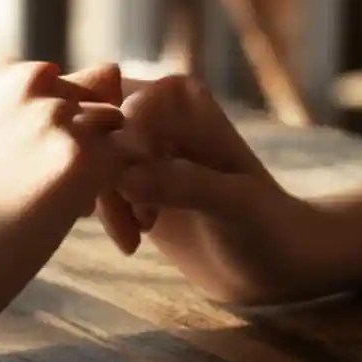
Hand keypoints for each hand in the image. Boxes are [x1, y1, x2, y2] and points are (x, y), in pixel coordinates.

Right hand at [0, 56, 133, 323]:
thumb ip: (39, 108)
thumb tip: (115, 71)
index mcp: (0, 69)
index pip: (70, 86)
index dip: (66, 134)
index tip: (38, 178)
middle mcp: (31, 78)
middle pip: (101, 105)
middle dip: (95, 148)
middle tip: (71, 204)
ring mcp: (58, 115)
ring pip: (122, 132)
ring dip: (114, 171)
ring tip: (91, 219)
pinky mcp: (84, 155)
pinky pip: (137, 165)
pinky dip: (131, 198)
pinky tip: (111, 232)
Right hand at [106, 76, 323, 303]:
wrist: (274, 264)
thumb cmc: (268, 225)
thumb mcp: (233, 203)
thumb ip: (182, 185)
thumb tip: (126, 177)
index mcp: (183, 98)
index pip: (124, 104)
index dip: (123, 145)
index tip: (138, 190)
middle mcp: (156, 113)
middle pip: (95, 127)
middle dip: (100, 173)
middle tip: (135, 217)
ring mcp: (138, 148)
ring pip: (87, 160)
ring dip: (103, 199)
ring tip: (139, 233)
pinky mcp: (129, 182)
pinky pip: (91, 185)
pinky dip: (105, 214)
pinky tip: (133, 240)